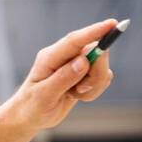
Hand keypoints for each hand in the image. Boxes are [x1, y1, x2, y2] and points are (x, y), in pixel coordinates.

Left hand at [2, 19, 116, 131]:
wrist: (28, 117)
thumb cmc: (30, 107)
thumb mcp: (44, 96)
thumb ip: (63, 78)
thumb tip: (83, 60)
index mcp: (50, 57)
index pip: (75, 40)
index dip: (95, 31)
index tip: (113, 24)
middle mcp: (64, 56)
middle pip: (95, 53)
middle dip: (95, 74)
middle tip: (80, 91)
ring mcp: (75, 64)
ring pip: (101, 68)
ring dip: (92, 86)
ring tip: (73, 95)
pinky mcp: (83, 73)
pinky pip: (101, 78)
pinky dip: (92, 91)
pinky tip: (76, 96)